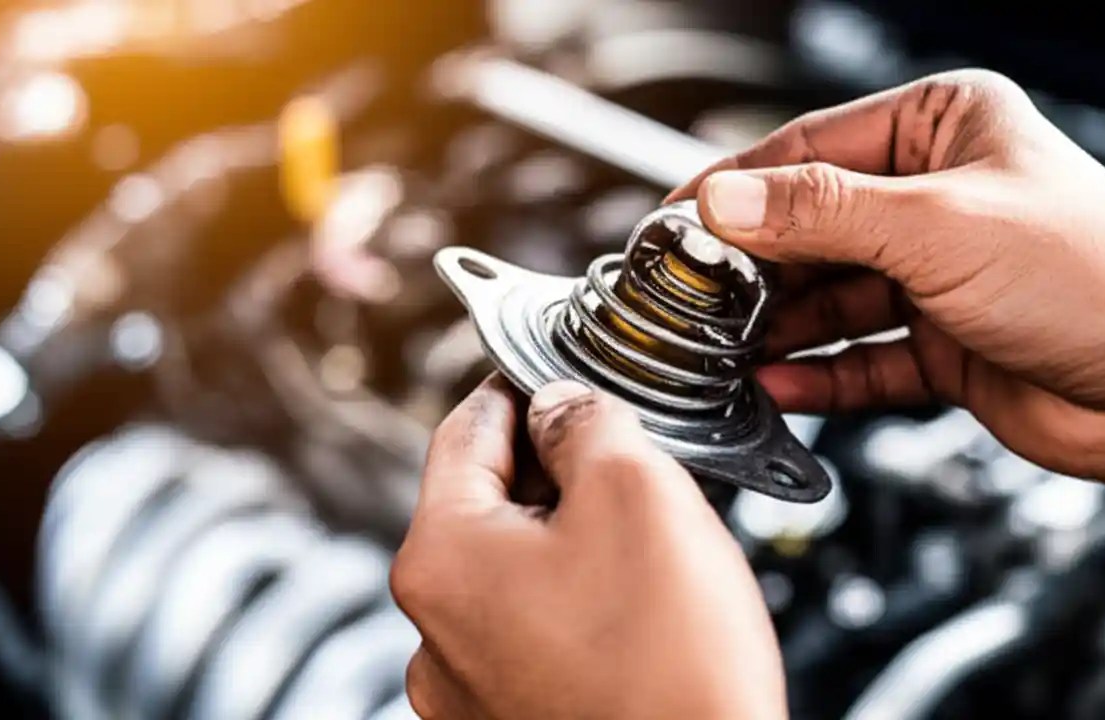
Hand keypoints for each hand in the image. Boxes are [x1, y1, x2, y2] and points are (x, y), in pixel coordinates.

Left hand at [391, 375, 785, 719]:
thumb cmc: (670, 669)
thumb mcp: (638, 492)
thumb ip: (586, 422)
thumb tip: (562, 404)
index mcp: (441, 559)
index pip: (465, 430)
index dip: (520, 387)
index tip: (555, 375)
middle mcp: (434, 631)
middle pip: (489, 504)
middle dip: (557, 472)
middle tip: (627, 462)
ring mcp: (467, 689)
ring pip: (515, 571)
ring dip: (570, 542)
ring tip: (642, 548)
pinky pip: (533, 633)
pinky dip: (575, 605)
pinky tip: (632, 611)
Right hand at [668, 69, 1104, 504]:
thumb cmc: (1099, 276)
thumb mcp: (937, 227)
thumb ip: (818, 214)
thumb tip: (723, 200)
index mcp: (942, 129)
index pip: (808, 149)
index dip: (734, 187)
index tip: (673, 224)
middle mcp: (935, 198)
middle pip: (810, 228)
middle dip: (753, 268)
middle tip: (690, 298)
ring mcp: (937, 275)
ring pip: (828, 298)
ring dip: (777, 327)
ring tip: (723, 349)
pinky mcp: (942, 345)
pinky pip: (859, 356)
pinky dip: (818, 374)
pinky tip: (777, 385)